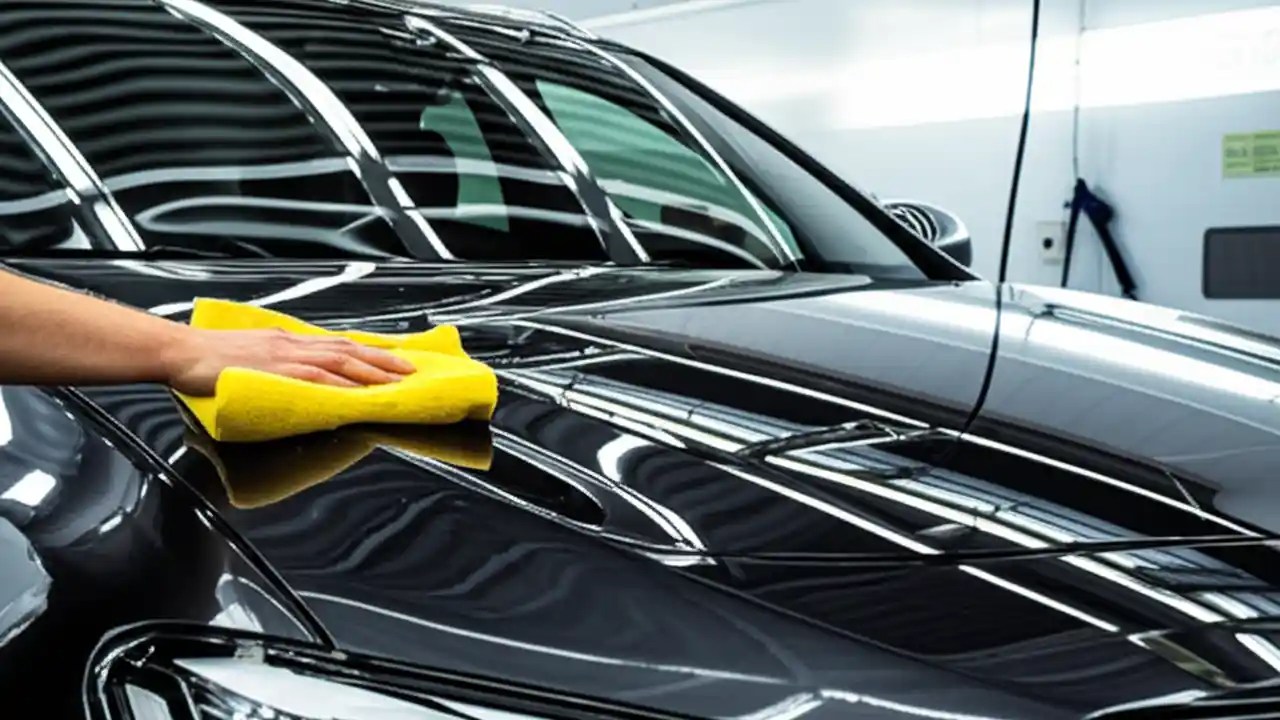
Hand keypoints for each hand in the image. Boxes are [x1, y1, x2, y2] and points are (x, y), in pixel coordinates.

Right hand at [163, 327, 415, 395]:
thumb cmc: (209, 357)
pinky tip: (357, 390)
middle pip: (348, 348)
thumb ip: (279, 363)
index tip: (393, 356)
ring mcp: (284, 355)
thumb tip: (301, 376)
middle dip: (383, 360)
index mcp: (288, 340)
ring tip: (396, 381)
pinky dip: (340, 382)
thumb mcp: (253, 356)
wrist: (180, 351)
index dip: (369, 350)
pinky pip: (315, 376)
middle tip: (410, 369)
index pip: (337, 342)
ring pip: (339, 360)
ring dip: (371, 370)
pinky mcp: (274, 369)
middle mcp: (292, 344)